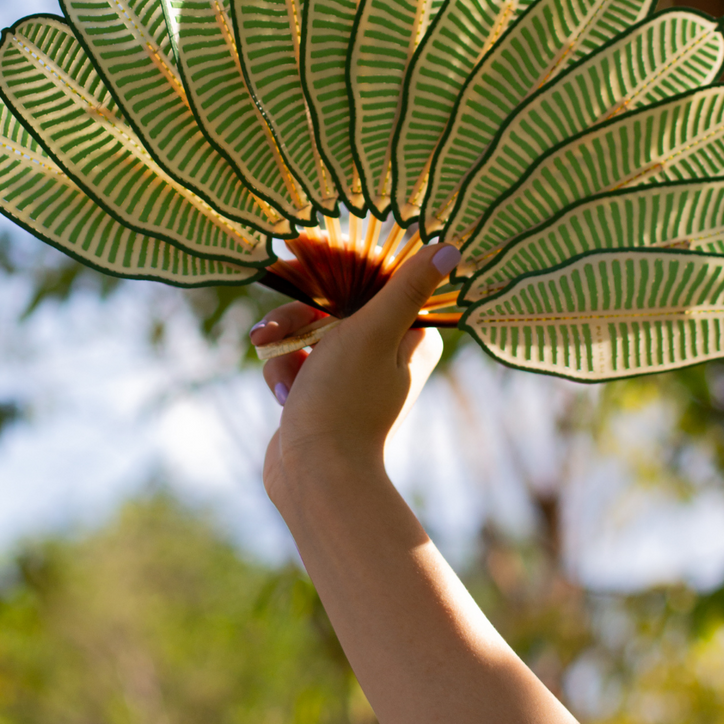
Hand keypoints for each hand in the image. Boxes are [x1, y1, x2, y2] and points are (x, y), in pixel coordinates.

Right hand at [250, 242, 460, 507]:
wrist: (314, 476)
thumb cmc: (345, 402)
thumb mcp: (373, 333)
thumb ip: (406, 288)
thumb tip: (451, 247)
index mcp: (411, 336)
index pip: (371, 282)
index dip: (333, 273)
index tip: (300, 261)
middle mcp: (386, 352)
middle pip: (331, 306)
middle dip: (297, 319)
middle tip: (273, 331)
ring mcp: (352, 373)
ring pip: (305, 332)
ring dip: (285, 350)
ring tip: (283, 379)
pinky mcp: (322, 391)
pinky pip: (295, 361)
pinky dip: (285, 374)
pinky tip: (285, 398)